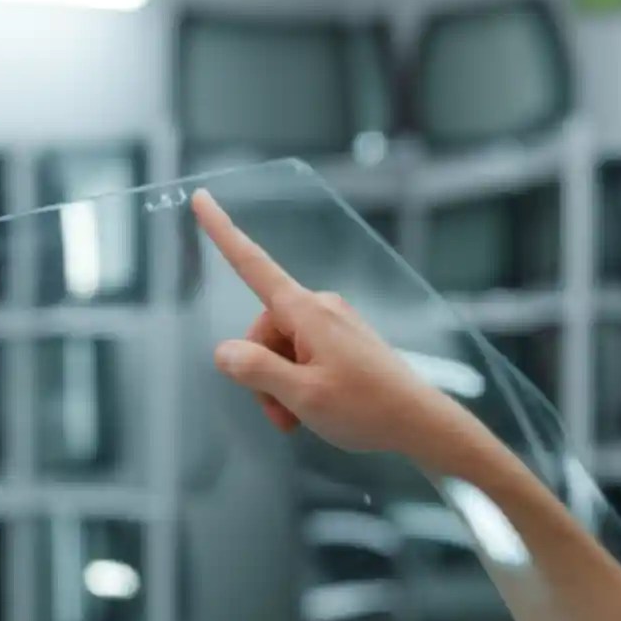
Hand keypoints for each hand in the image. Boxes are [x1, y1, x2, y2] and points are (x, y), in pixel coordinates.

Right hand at [191, 189, 470, 456]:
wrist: (420, 423)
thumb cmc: (367, 408)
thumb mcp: (303, 396)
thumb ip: (257, 370)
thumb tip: (224, 351)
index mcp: (307, 311)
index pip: (252, 264)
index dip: (222, 232)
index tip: (201, 198)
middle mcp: (319, 307)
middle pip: (262, 329)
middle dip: (260, 372)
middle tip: (282, 416)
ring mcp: (332, 323)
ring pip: (279, 347)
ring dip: (278, 384)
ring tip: (299, 417)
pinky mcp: (342, 339)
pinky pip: (301, 354)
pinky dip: (297, 382)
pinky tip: (312, 408)